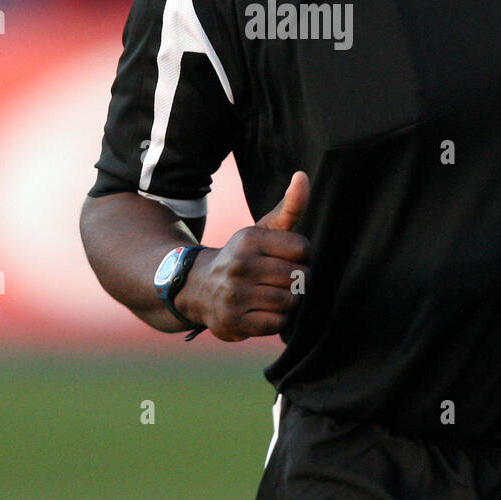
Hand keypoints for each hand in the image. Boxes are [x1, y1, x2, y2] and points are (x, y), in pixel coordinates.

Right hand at [178, 171, 310, 341]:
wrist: (197, 287)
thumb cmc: (243, 257)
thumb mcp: (262, 230)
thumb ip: (289, 207)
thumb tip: (303, 175)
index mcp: (249, 239)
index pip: (302, 249)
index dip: (301, 256)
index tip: (285, 258)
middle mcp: (240, 265)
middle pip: (298, 277)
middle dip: (295, 281)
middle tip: (277, 280)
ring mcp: (235, 295)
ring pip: (289, 302)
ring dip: (286, 302)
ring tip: (269, 295)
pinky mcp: (233, 321)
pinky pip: (278, 324)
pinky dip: (275, 320)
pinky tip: (260, 311)